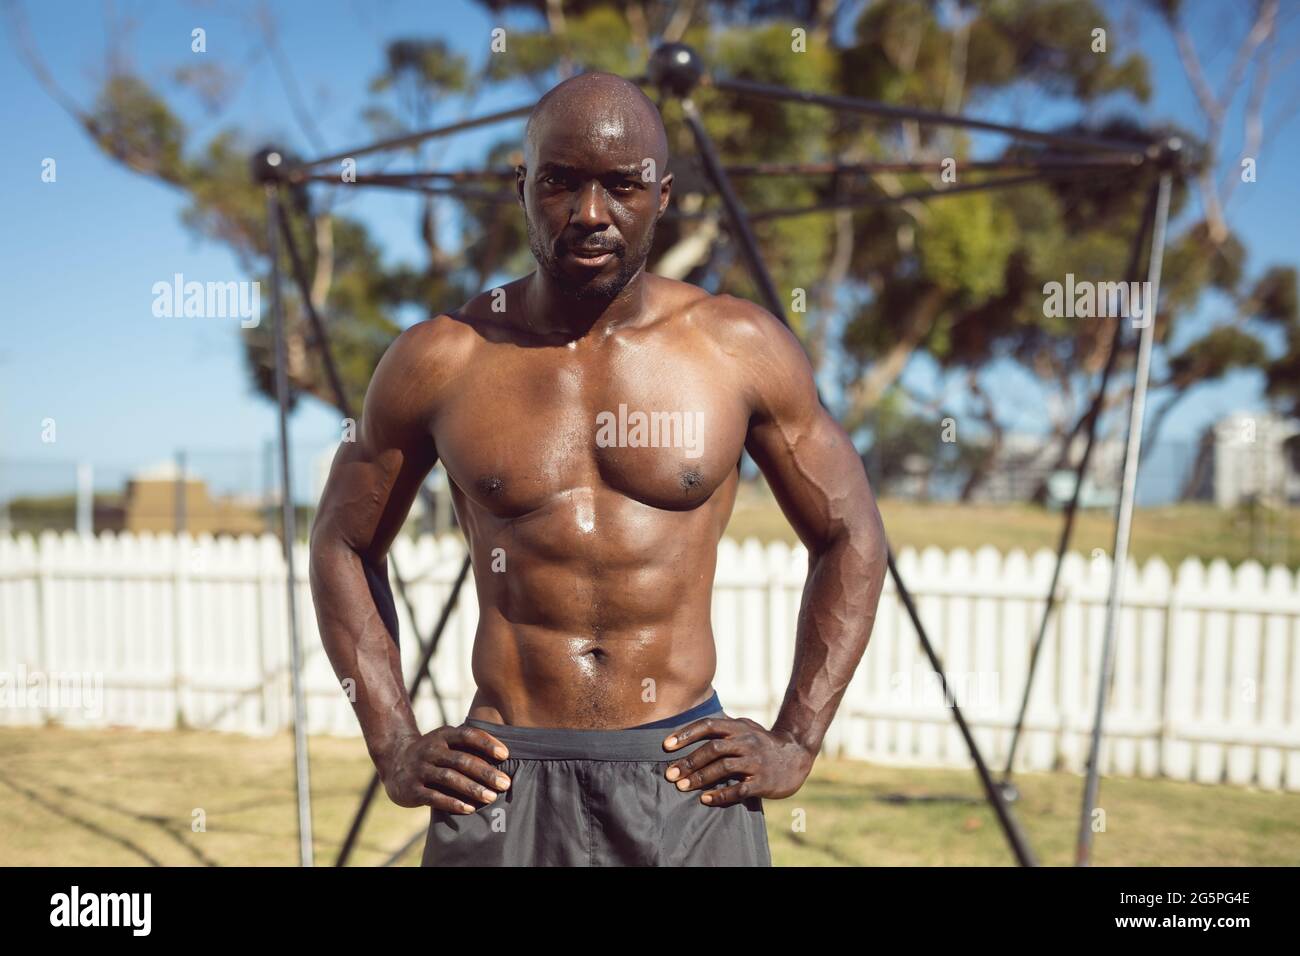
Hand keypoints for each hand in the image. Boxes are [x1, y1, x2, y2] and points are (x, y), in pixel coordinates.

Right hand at [379, 725, 511, 813]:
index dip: (487, 744)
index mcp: (442, 736)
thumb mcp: (446, 742)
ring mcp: (419, 769)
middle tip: (505, 783)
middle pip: (462, 760)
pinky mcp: (412, 789)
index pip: (467, 735)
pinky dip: (453, 803)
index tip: (506, 755)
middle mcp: (430, 750)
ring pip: (449, 778)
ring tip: (491, 797)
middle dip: (485, 772)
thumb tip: (504, 758)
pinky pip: (434, 796)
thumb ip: (467, 747)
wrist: (394, 761)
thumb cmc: (433, 753)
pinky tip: (470, 809)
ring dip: (472, 789)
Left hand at [663, 716, 813, 806]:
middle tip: (670, 774)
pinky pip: (739, 789)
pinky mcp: (763, 782)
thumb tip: (690, 730)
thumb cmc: (763, 742)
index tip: (666, 746)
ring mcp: (756, 761)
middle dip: (689, 761)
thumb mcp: (746, 728)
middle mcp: (747, 741)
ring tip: (682, 787)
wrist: (797, 755)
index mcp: (739, 727)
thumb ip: (724, 728)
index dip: (686, 734)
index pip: (709, 726)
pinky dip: (721, 795)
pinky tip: (706, 799)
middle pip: (713, 748)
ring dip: (700, 778)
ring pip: (724, 767)